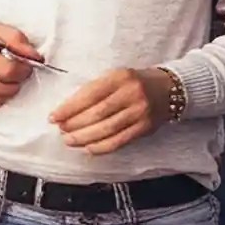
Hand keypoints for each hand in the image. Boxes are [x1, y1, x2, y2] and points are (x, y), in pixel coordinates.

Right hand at [0, 21, 42, 109]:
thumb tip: (36, 55)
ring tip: (3, 73)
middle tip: (15, 66)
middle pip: (9, 85)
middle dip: (19, 77)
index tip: (26, 62)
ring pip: (2, 96)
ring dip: (10, 86)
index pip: (10, 70)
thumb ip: (12, 37)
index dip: (24, 68)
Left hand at [49, 67, 170, 154]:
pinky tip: (89, 148)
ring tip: (70, 140)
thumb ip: (95, 89)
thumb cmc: (134, 82)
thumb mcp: (115, 76)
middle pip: (97, 113)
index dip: (70, 108)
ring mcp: (140, 112)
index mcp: (119, 77)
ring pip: (107, 129)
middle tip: (60, 130)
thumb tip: (68, 108)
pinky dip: (103, 146)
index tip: (54, 116)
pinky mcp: (145, 127)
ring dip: (85, 137)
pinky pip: (120, 140)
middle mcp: (131, 94)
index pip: (89, 95)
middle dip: (75, 124)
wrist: (169, 89)